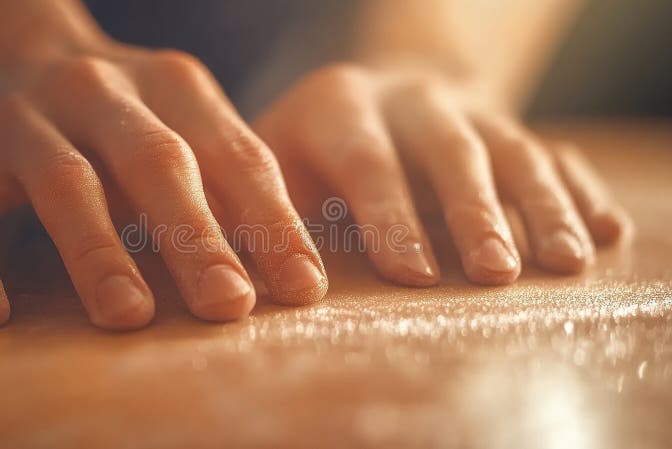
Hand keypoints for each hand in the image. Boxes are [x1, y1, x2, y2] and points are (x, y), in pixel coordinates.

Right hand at [0, 40, 326, 329]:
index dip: (273, 222)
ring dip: (99, 252)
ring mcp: (26, 120)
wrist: (6, 50)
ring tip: (129, 315)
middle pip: (156, 164)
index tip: (303, 290)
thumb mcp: (180, 123)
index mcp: (173, 87)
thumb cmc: (119, 114)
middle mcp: (101, 93)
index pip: (236, 156)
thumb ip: (226, 183)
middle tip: (228, 305)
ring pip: (66, 185)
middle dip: (195, 238)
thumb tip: (291, 272)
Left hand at [254, 63, 629, 285]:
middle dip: (472, 212)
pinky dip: (582, 192)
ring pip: (513, 151)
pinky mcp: (511, 127)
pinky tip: (606, 233)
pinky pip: (556, 153)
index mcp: (338, 105)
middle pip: (449, 150)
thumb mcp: (268, 162)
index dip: (390, 214)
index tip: (414, 274)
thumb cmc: (305, 150)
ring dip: (540, 207)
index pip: (366, 158)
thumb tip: (241, 279)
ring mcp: (468, 111)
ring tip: (563, 263)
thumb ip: (256, 210)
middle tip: (492, 272)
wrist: (372, 93)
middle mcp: (410, 100)